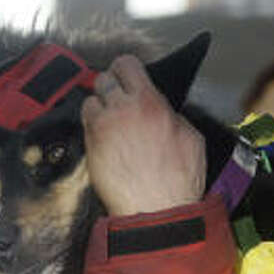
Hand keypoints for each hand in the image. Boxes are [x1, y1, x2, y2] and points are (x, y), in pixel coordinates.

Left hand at [81, 55, 204, 216]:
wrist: (156, 208)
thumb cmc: (178, 179)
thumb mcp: (190, 136)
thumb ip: (171, 115)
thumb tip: (162, 111)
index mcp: (149, 101)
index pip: (127, 64)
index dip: (125, 68)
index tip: (127, 74)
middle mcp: (121, 109)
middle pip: (103, 79)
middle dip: (110, 85)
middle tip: (118, 97)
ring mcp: (101, 127)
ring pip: (89, 100)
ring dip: (98, 105)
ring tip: (110, 119)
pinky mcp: (89, 146)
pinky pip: (84, 123)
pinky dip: (91, 124)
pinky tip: (103, 136)